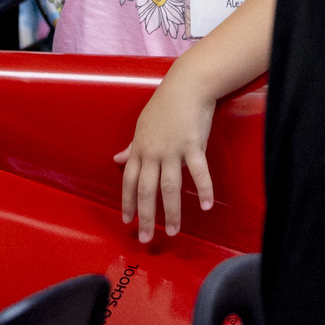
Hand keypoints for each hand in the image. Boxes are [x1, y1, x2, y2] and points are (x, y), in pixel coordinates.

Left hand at [113, 74, 216, 241]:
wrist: (186, 85)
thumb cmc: (165, 105)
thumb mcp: (142, 126)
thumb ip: (132, 147)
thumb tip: (117, 159)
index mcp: (140, 148)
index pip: (129, 181)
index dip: (127, 202)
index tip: (128, 221)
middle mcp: (153, 152)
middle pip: (146, 190)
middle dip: (145, 217)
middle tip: (145, 238)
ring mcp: (173, 149)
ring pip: (169, 187)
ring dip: (171, 212)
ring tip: (173, 231)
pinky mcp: (193, 145)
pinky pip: (198, 172)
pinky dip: (204, 189)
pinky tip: (206, 205)